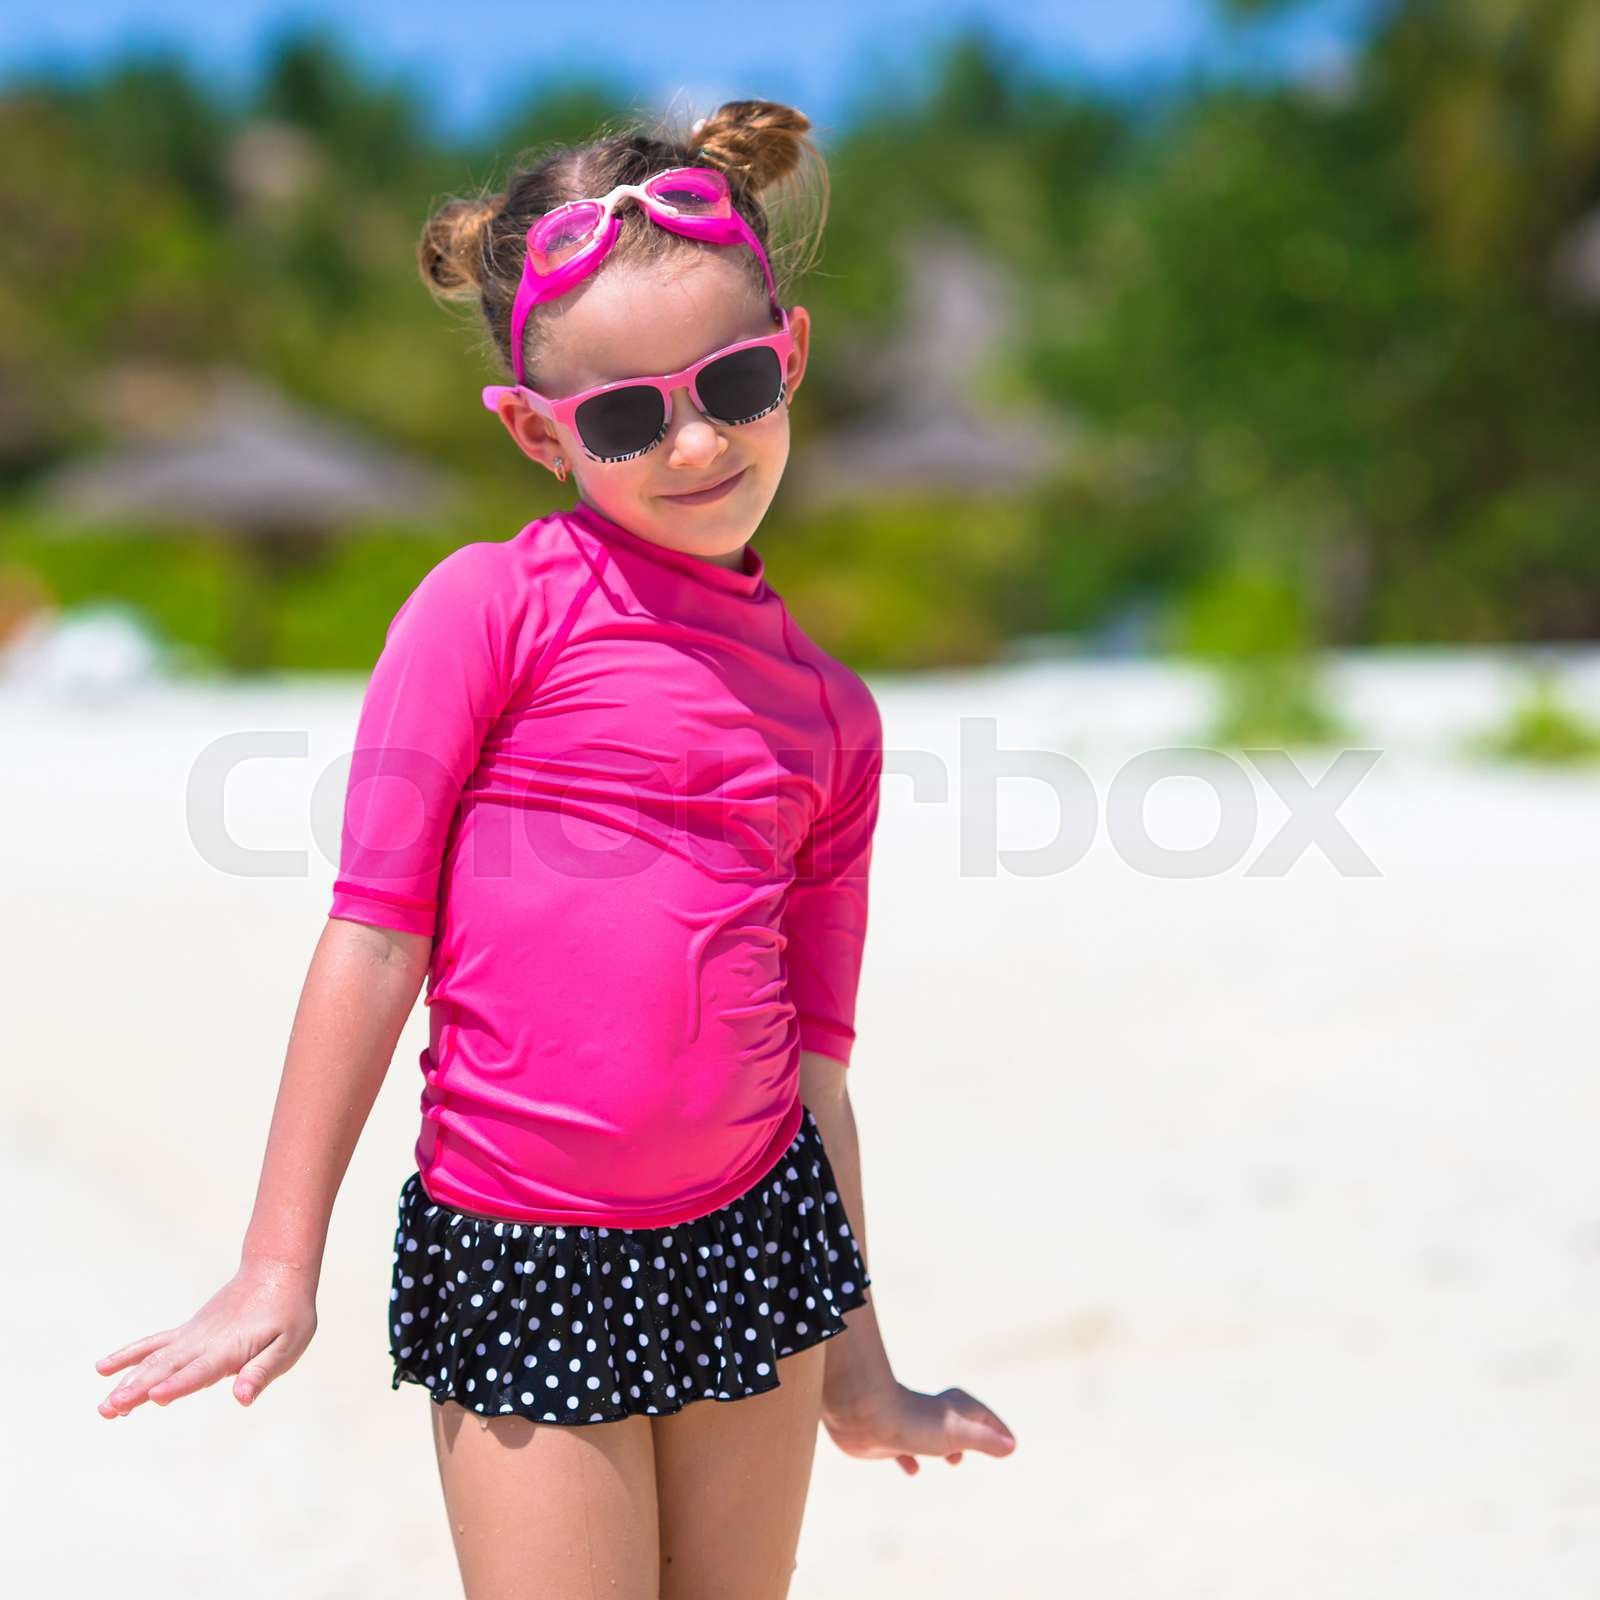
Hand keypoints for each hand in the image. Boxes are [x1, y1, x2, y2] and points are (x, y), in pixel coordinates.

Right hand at [94, 1257, 317, 1416]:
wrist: (278, 1271)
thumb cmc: (289, 1314)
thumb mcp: (289, 1344)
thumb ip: (262, 1371)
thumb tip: (241, 1398)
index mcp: (230, 1349)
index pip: (201, 1371)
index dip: (180, 1384)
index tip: (154, 1397)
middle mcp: (205, 1342)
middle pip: (169, 1368)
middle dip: (139, 1390)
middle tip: (110, 1409)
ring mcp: (193, 1336)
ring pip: (155, 1360)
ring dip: (128, 1382)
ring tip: (103, 1407)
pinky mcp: (188, 1332)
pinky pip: (154, 1344)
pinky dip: (130, 1356)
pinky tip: (103, 1369)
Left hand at [822, 1376, 1015, 1475]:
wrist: (864, 1415)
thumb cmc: (913, 1423)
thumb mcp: (958, 1434)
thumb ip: (985, 1440)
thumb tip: (1011, 1446)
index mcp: (952, 1407)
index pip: (983, 1416)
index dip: (997, 1430)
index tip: (1009, 1445)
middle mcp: (932, 1412)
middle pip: (959, 1421)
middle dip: (973, 1436)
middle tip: (984, 1450)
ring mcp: (910, 1424)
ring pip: (932, 1434)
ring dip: (945, 1447)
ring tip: (953, 1461)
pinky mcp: (888, 1437)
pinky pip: (903, 1448)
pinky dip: (911, 1458)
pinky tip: (912, 1470)